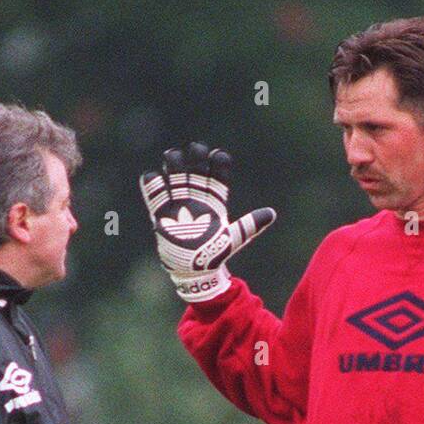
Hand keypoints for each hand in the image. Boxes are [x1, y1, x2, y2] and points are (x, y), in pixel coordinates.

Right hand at [139, 142, 275, 302]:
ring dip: (173, 163)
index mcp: (214, 202)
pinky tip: (154, 177)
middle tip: (196, 150)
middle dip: (195, 156)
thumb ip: (249, 226)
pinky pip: (154, 194)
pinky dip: (152, 183)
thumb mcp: (232, 240)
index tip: (217, 156)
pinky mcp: (161, 214)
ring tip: (172, 157)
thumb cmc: (213, 257)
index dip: (218, 163)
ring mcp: (178, 204)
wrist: (192, 273)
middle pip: (195, 169)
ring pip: (174, 175)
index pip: (217, 175)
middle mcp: (196, 199)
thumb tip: (271, 214)